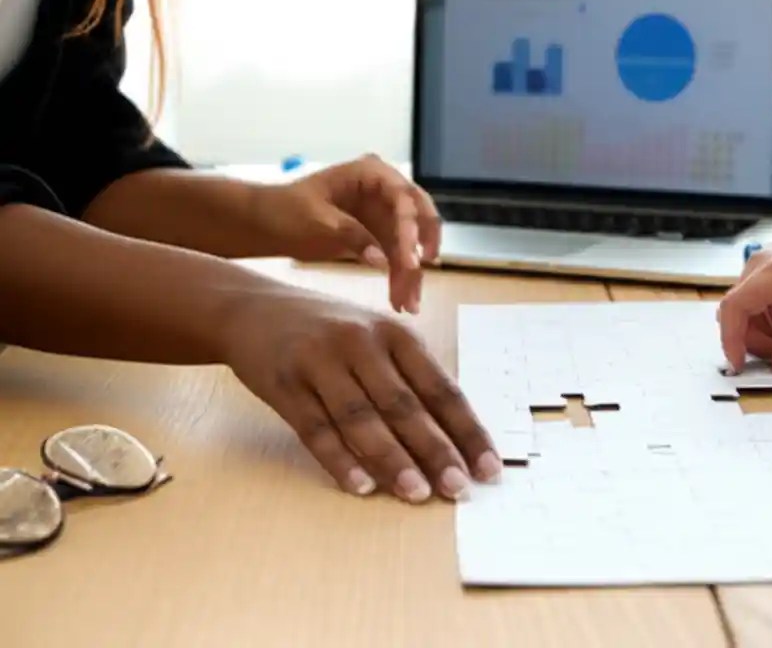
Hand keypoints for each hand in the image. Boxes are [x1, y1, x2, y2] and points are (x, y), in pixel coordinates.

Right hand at [224, 289, 499, 502]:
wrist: (251, 308)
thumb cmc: (329, 331)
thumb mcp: (376, 337)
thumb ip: (410, 378)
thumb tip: (455, 438)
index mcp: (396, 334)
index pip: (442, 389)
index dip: (468, 431)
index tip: (489, 467)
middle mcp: (362, 343)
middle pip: (406, 405)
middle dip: (437, 450)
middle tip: (459, 488)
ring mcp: (321, 362)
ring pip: (363, 418)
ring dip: (393, 460)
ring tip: (417, 494)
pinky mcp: (284, 383)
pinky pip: (316, 429)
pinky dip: (340, 459)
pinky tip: (361, 485)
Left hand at [255, 154, 441, 313]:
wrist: (263, 224)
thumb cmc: (285, 212)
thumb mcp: (316, 221)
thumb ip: (352, 236)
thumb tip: (382, 260)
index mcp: (370, 174)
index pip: (402, 198)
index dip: (410, 228)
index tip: (410, 258)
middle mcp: (384, 191)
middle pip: (419, 217)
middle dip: (420, 250)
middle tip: (417, 274)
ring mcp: (382, 215)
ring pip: (410, 244)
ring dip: (410, 274)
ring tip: (408, 305)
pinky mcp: (377, 236)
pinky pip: (396, 258)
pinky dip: (399, 278)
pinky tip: (401, 300)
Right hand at [717, 217, 771, 374]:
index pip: (735, 308)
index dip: (731, 340)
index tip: (740, 364)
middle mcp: (765, 262)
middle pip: (737, 309)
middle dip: (753, 339)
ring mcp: (767, 259)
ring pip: (745, 303)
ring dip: (761, 328)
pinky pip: (755, 294)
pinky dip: (767, 315)